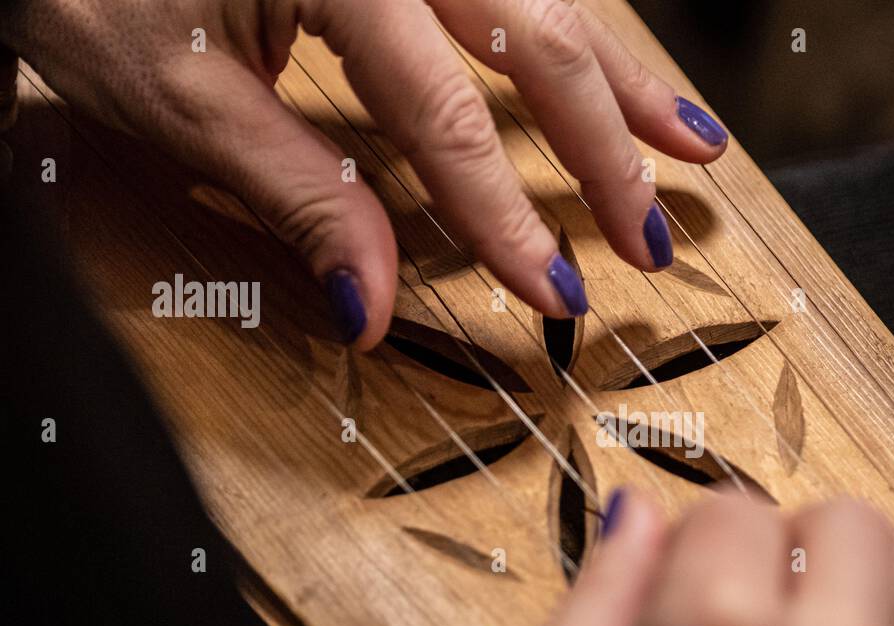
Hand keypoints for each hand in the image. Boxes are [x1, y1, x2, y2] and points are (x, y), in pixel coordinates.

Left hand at [0, 0, 727, 347]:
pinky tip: (614, 68)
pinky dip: (581, 32)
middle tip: (650, 239)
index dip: (508, 217)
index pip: (448, 119)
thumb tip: (372, 306)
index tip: (555, 292)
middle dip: (607, 153)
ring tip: (693, 145)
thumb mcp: (180, 101)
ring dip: (627, 79)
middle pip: (536, 43)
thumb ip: (297, 197)